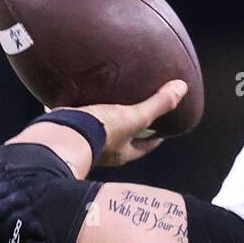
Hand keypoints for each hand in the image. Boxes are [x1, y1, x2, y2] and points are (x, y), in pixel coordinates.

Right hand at [42, 79, 187, 167]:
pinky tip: (69, 95)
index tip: (161, 128)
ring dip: (100, 118)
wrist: (61, 136)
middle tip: (132, 112)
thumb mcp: (134, 116)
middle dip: (126, 128)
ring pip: (96, 131)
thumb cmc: (101, 131)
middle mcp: (104, 153)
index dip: (155, 137)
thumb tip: (182, 88)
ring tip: (103, 101)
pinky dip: (72, 110)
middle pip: (121, 140)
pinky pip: (71, 120)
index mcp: (123, 153)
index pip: (145, 146)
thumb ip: (157, 104)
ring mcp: (83, 144)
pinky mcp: (65, 132)